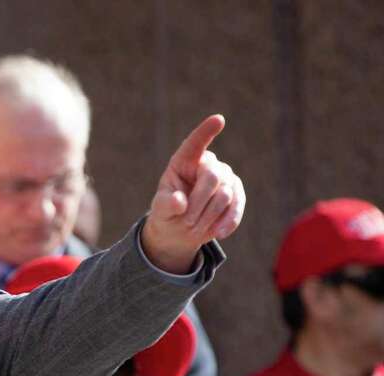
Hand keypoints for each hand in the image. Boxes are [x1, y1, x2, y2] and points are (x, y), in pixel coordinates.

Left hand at [141, 114, 245, 272]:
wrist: (181, 230)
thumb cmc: (168, 213)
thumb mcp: (160, 211)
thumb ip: (165, 205)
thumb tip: (178, 202)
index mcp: (183, 161)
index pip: (195, 144)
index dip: (206, 132)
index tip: (218, 120)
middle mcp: (206, 164)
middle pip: (213, 177)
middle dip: (200, 202)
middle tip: (186, 221)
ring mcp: (225, 176)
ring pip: (225, 194)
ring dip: (209, 215)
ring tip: (195, 226)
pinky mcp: (236, 192)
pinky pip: (237, 205)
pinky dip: (228, 220)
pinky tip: (219, 233)